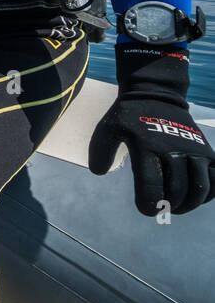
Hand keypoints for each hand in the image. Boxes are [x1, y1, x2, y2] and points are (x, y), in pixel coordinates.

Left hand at [88, 45, 214, 215]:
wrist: (156, 93)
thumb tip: (99, 172)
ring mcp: (193, 150)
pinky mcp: (207, 150)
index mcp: (146, 146)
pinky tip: (196, 195)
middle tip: (161, 209)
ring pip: (199, 187)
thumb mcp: (107, 128)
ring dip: (189, 203)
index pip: (150, 184)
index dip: (149, 203)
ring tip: (178, 206)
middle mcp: (172, 149)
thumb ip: (99, 151)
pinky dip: (209, 193)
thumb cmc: (128, 115)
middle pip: (176, 190)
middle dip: (168, 206)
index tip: (146, 208)